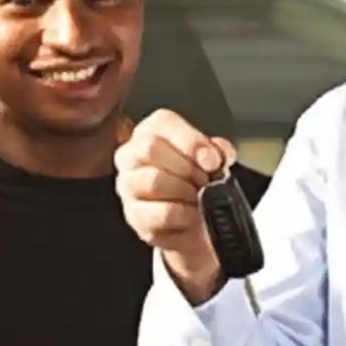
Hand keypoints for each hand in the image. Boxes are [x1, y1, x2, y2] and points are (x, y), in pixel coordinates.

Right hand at [114, 109, 235, 303]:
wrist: (197, 222)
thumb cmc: (199, 182)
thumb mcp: (214, 159)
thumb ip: (217, 150)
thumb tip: (213, 155)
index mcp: (151, 131)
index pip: (162, 123)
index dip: (191, 141)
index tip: (212, 160)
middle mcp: (131, 155)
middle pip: (150, 148)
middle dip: (186, 167)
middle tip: (205, 181)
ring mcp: (128, 186)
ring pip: (152, 180)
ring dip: (184, 190)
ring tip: (198, 198)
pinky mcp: (133, 216)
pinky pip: (160, 213)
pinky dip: (183, 215)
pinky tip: (192, 215)